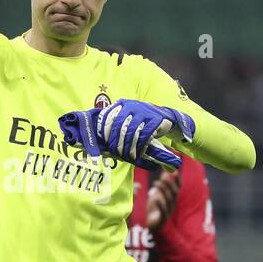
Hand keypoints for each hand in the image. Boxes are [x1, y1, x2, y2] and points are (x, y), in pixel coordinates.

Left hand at [59, 99, 195, 169]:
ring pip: (130, 133)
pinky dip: (140, 148)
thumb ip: (115, 127)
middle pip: (118, 127)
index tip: (103, 145)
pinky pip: (144, 136)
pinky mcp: (155, 120)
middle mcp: (132, 105)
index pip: (107, 118)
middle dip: (116, 144)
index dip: (103, 132)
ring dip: (128, 148)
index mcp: (122, 104)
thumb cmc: (144, 123)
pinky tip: (138, 155)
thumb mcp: (129, 121)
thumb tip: (93, 142)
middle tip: (117, 155)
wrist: (169, 119)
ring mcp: (144, 111)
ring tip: (128, 157)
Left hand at [146, 171, 180, 230]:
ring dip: (163, 190)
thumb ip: (162, 184)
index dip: (177, 179)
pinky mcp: (162, 218)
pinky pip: (163, 211)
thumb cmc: (156, 209)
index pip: (178, 187)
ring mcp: (168, 211)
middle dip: (170, 183)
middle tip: (163, 176)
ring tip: (156, 183)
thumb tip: (165, 172)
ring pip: (168, 200)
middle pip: (174, 192)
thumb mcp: (158, 195)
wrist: (154, 226)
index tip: (175, 170)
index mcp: (172, 198)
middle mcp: (172, 204)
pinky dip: (159, 204)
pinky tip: (155, 198)